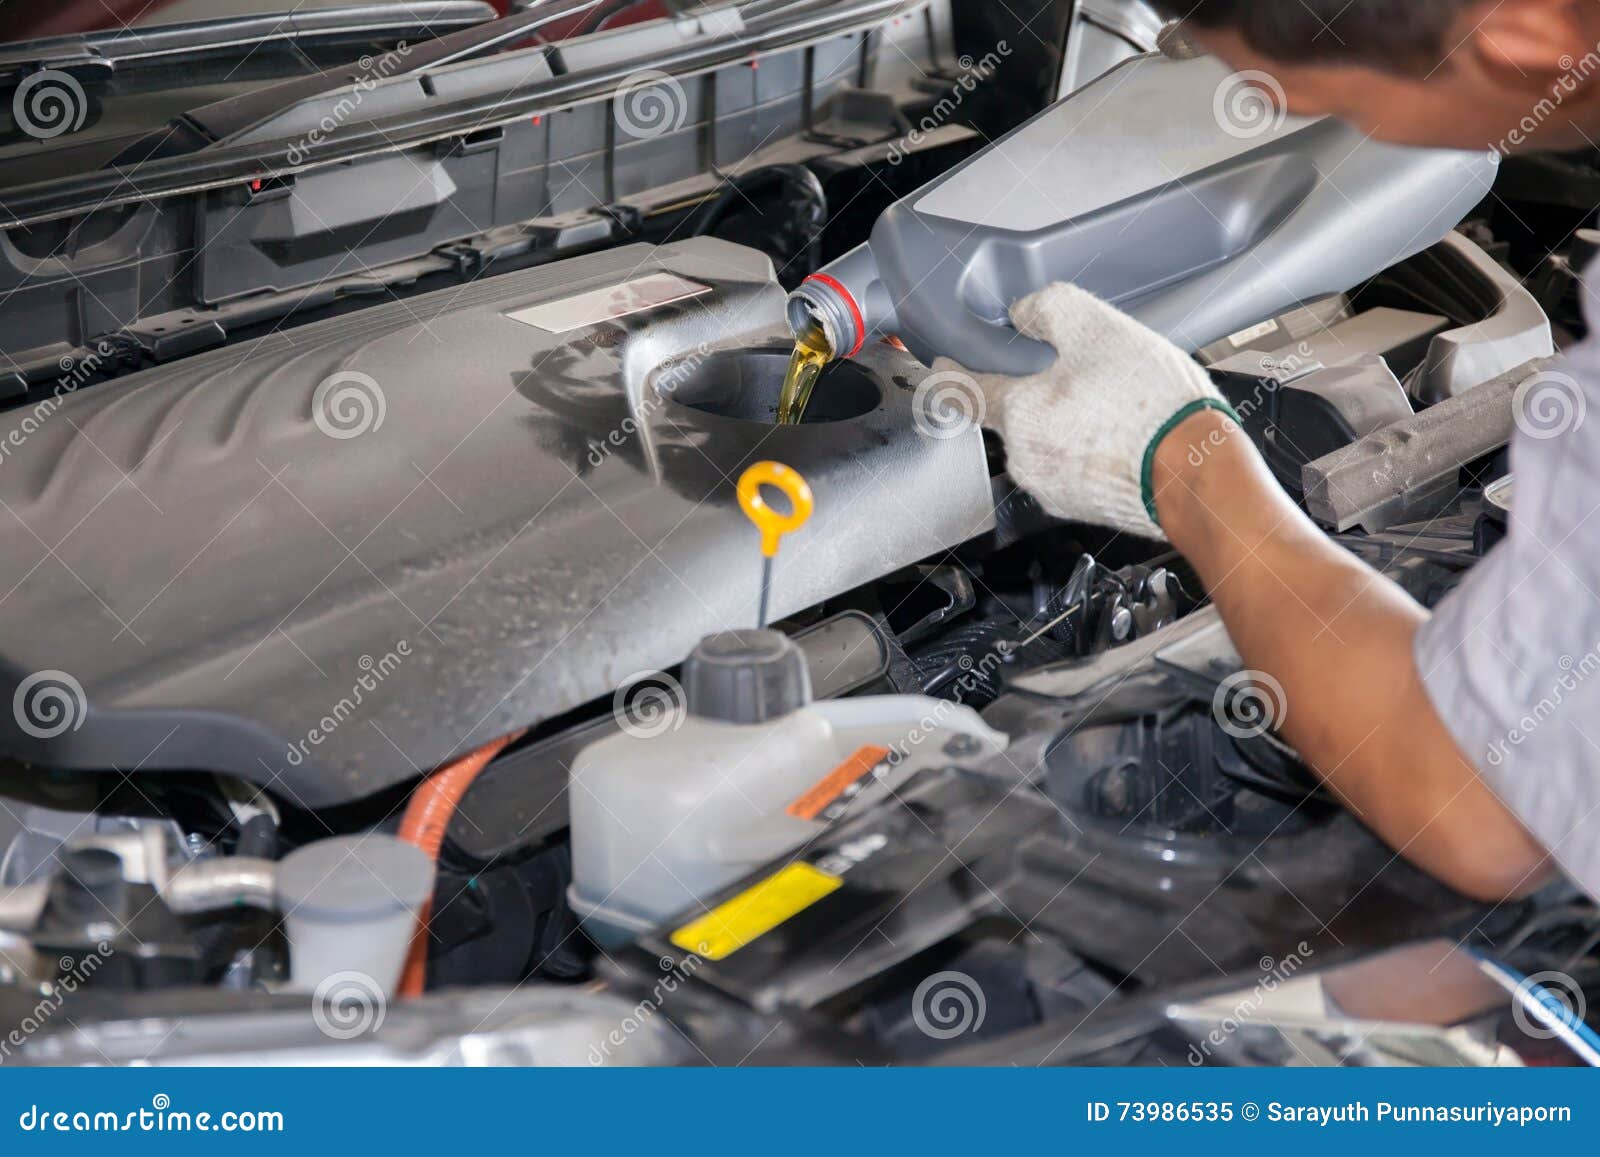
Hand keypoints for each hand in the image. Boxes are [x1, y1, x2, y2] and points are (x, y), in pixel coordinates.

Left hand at [935, 282, 1235, 539]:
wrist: (1199, 475)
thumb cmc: (1153, 407)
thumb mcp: (1098, 327)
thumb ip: (1047, 307)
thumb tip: (1022, 312)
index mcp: (1019, 416)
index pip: (962, 393)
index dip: (948, 374)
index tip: (942, 367)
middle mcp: (1026, 461)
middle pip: (1012, 416)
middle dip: (1036, 393)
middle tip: (1082, 375)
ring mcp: (1052, 490)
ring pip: (1043, 443)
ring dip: (1065, 422)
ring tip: (1115, 406)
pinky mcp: (1080, 508)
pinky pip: (1069, 468)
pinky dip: (1086, 450)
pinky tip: (1122, 436)